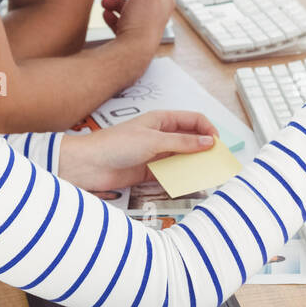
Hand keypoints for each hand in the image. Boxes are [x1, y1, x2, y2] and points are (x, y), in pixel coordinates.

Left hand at [58, 110, 218, 191]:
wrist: (88, 165)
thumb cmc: (114, 145)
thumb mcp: (153, 141)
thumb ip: (182, 143)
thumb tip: (208, 142)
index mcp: (162, 120)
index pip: (193, 120)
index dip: (208, 130)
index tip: (217, 144)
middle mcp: (161, 136)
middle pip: (190, 141)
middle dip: (204, 151)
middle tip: (216, 163)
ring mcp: (156, 155)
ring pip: (182, 159)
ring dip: (194, 167)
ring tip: (205, 177)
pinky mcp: (150, 173)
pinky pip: (171, 175)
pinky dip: (181, 180)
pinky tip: (188, 186)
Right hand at [98, 0, 174, 48]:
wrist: (132, 53)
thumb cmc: (141, 21)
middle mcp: (154, 11)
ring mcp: (142, 23)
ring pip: (126, 4)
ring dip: (113, 0)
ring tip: (105, 2)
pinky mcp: (130, 36)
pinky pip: (119, 20)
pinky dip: (111, 15)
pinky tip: (107, 15)